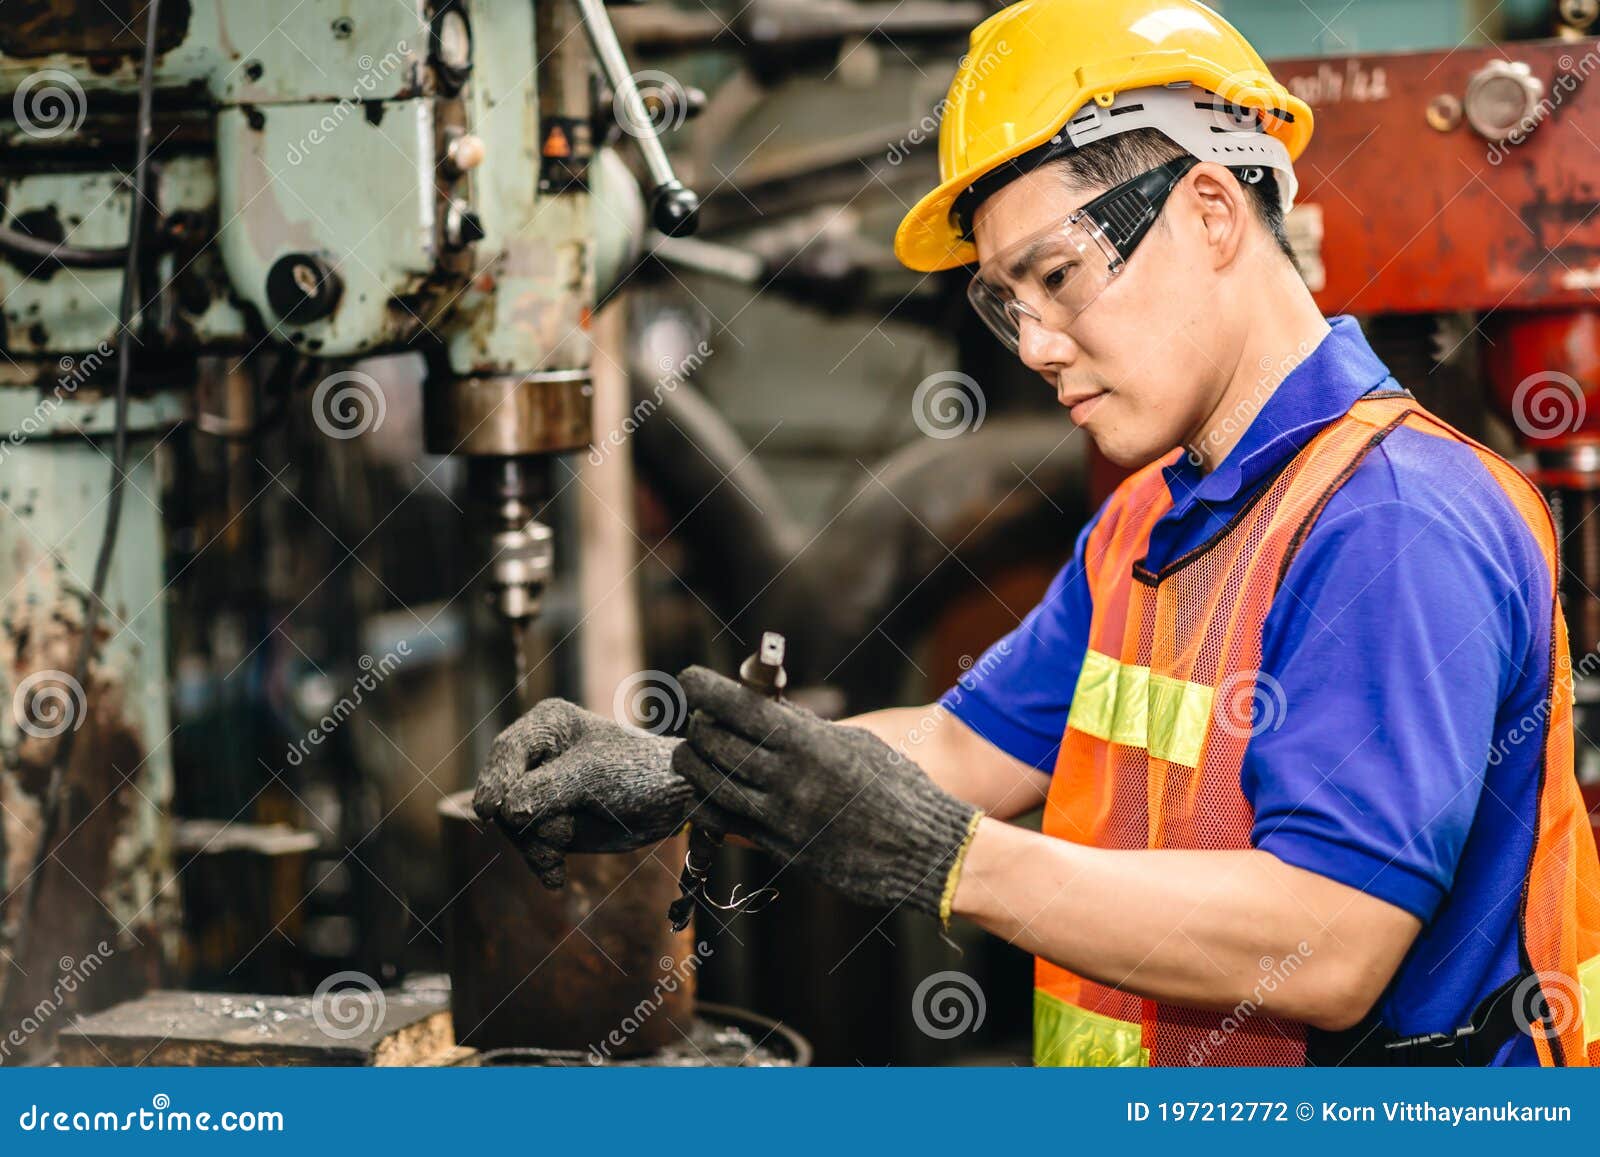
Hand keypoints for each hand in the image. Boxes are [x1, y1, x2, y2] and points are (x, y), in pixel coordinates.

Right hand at [472, 698, 691, 887]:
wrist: (671, 803)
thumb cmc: (639, 773)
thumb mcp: (592, 776)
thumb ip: (547, 790)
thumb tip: (507, 812)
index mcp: (547, 725)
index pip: (508, 751)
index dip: (496, 780)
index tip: (491, 811)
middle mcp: (537, 754)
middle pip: (503, 792)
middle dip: (524, 822)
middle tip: (558, 840)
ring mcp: (540, 789)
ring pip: (513, 823)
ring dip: (537, 845)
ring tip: (561, 856)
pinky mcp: (548, 819)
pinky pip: (528, 843)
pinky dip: (541, 860)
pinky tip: (554, 877)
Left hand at [670, 666, 981, 919]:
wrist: (925, 852)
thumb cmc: (898, 788)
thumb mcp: (856, 744)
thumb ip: (807, 728)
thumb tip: (765, 708)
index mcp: (809, 743)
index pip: (739, 707)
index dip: (706, 690)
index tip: (688, 679)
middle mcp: (788, 780)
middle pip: (716, 745)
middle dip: (699, 728)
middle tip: (698, 719)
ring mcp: (782, 819)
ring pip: (712, 786)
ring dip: (694, 765)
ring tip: (691, 753)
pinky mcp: (782, 850)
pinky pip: (728, 823)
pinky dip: (709, 803)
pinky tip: (706, 792)